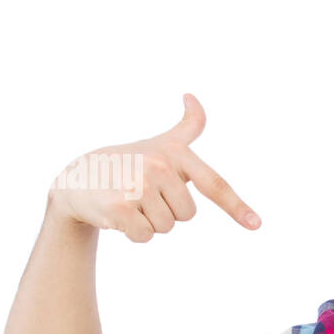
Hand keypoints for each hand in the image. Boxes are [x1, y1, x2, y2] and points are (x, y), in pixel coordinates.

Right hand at [46, 93, 259, 241]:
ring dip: (149, 223)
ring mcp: (137, 186)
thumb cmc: (126, 161)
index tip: (257, 225)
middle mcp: (159, 167)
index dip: (236, 206)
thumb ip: (186, 127)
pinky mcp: (119, 208)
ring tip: (130, 201)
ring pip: (165, 228)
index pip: (213, 183)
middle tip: (143, 195)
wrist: (77, 177)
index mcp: (175, 155)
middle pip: (186, 215)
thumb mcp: (158, 142)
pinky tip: (118, 215)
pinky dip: (133, 233)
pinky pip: (145, 236)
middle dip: (167, 212)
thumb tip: (192, 96)